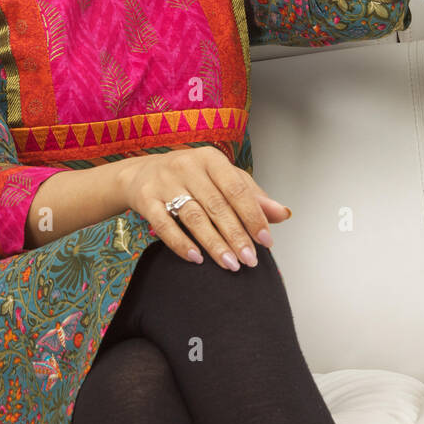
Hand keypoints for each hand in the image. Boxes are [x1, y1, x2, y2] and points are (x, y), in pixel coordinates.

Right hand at [119, 145, 291, 268]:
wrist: (140, 174)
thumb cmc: (189, 177)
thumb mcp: (221, 178)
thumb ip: (251, 196)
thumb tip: (282, 214)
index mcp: (211, 159)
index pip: (236, 188)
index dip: (253, 215)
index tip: (266, 241)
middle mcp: (187, 166)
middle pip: (217, 205)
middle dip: (236, 235)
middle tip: (250, 260)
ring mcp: (165, 182)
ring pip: (194, 217)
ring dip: (214, 243)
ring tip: (230, 264)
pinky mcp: (146, 199)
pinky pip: (164, 225)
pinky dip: (181, 243)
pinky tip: (197, 259)